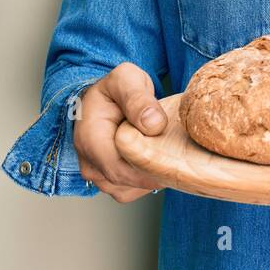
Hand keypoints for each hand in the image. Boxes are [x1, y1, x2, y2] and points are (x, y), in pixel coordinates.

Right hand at [74, 62, 169, 202]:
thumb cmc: (115, 88)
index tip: (174, 157)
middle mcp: (90, 163)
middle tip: (180, 155)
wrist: (106, 98)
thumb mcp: (126, 79)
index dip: (149, 167)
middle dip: (156, 172)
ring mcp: (98, 175)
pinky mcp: (110, 180)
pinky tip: (159, 160)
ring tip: (168, 153)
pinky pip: (132, 190)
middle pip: (127, 181)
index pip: (119, 169)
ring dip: (152, 176)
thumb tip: (153, 124)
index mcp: (90, 139)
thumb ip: (138, 98)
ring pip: (131, 189)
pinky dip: (147, 179)